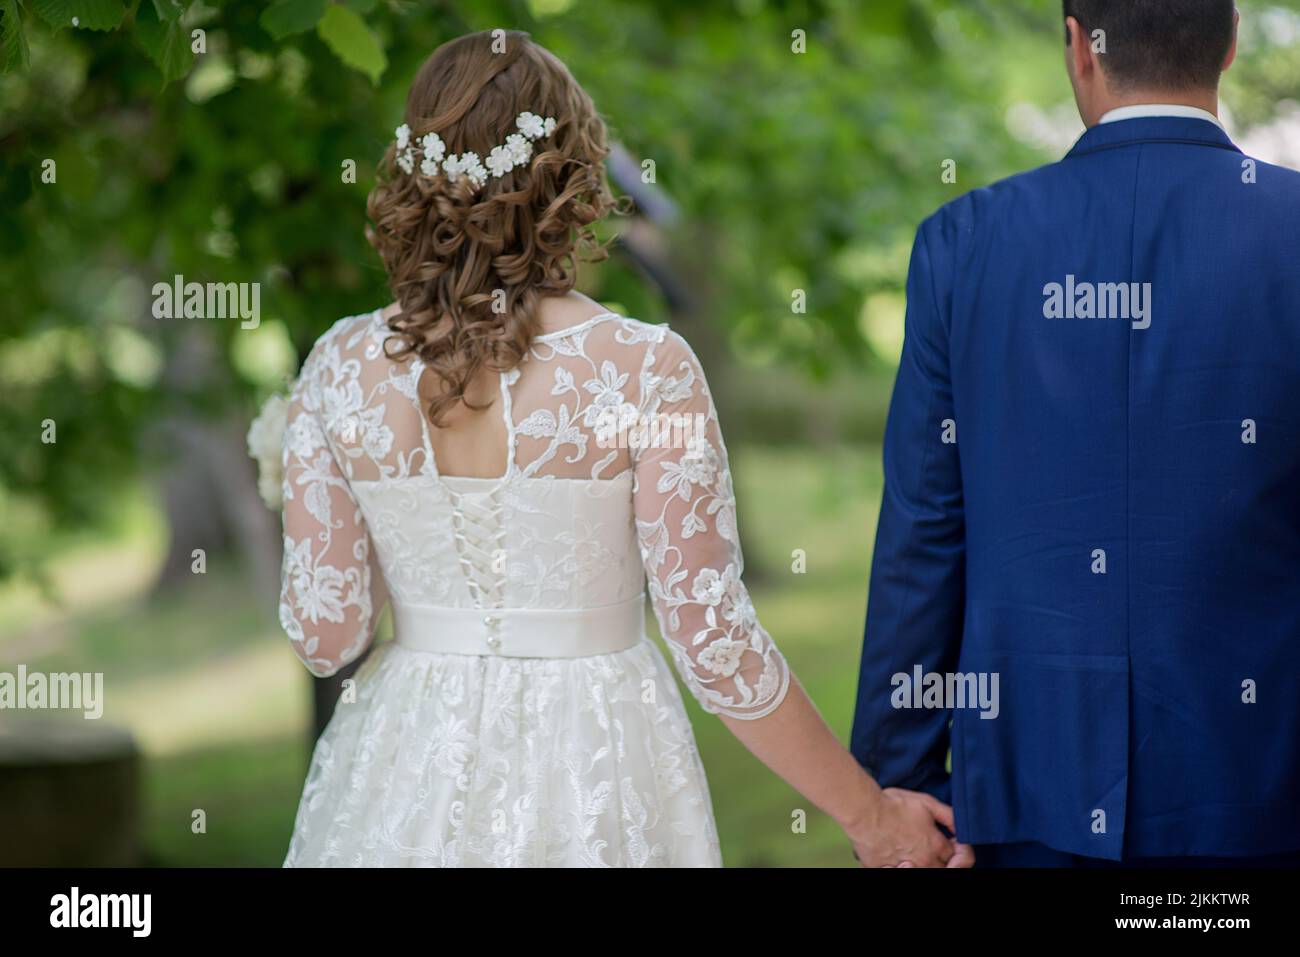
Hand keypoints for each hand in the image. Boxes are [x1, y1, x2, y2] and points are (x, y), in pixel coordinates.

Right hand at [847, 787, 974, 867]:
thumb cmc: (893, 804)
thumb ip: (949, 815)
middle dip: (943, 859)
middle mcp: (924, 861)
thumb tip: (961, 827)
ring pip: (924, 873)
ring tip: (914, 853)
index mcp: (935, 845)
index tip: (952, 841)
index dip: (958, 848)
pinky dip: (900, 866)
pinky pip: (897, 872)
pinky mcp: (885, 869)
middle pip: (943, 868)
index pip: (960, 856)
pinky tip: (897, 858)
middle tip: (931, 846)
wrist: (864, 811)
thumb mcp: (927, 802)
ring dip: (923, 864)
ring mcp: (905, 868)